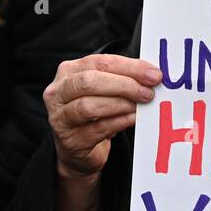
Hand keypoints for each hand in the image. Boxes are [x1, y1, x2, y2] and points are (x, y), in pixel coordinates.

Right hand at [45, 53, 162, 179]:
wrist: (78, 148)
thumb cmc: (94, 112)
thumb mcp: (104, 90)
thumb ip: (121, 78)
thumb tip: (152, 76)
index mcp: (68, 72)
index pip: (99, 62)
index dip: (129, 67)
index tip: (153, 75)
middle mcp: (57, 92)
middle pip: (90, 82)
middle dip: (124, 85)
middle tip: (148, 92)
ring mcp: (60, 118)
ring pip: (89, 106)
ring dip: (120, 105)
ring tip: (140, 106)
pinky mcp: (69, 141)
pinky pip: (96, 129)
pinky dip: (118, 122)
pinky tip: (132, 119)